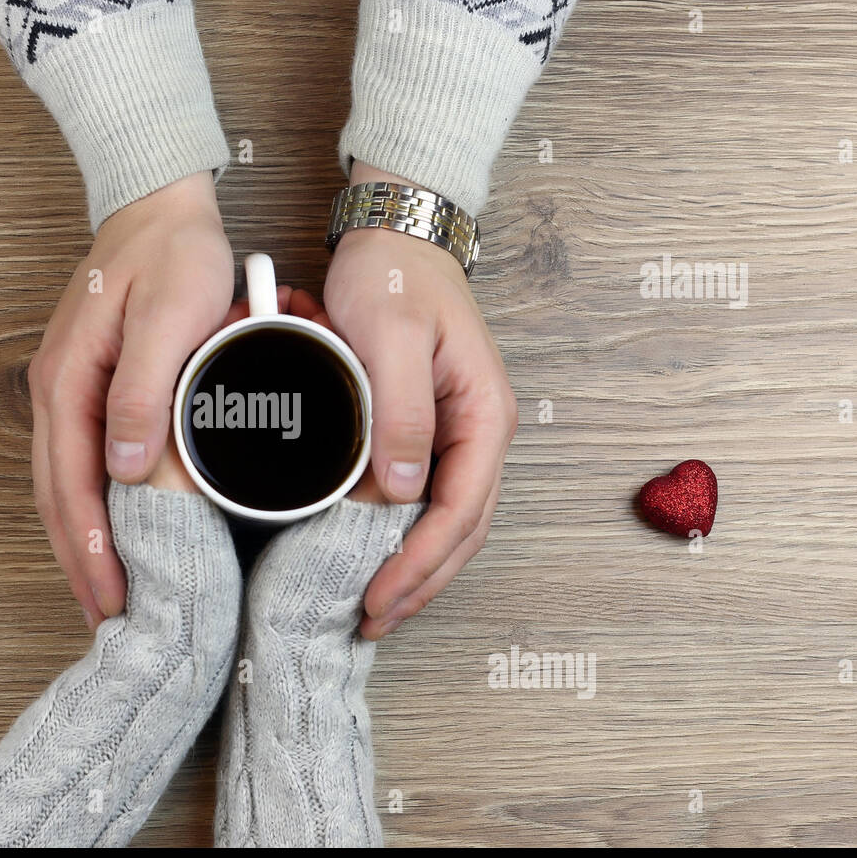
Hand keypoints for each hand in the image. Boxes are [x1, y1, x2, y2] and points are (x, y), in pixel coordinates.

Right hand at [28, 172, 232, 629]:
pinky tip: (109, 534)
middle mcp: (53, 390)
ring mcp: (63, 389)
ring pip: (62, 485)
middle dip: (78, 562)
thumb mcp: (169, 315)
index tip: (113, 598)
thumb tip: (120, 467)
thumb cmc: (172, 254)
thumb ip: (141, 388)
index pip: (71, 483)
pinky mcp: (84, 387)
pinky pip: (76, 463)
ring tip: (104, 596)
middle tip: (107, 622)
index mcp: (68, 379)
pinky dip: (87, 509)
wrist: (158, 204)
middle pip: (55, 495)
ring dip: (79, 543)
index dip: (91, 546)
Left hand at [324, 162, 517, 640]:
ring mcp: (462, 433)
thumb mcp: (394, 338)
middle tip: (372, 622)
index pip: (461, 510)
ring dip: (417, 570)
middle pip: (463, 531)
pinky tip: (375, 557)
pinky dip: (406, 538)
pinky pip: (430, 500)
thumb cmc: (394, 277)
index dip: (420, 562)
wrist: (394, 236)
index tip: (378, 596)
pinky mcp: (434, 430)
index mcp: (484, 414)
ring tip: (375, 609)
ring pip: (451, 523)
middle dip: (421, 583)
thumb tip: (405, 493)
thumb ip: (402, 413)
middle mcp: (483, 431)